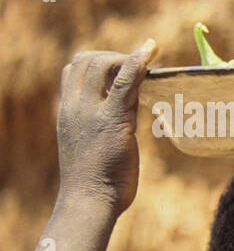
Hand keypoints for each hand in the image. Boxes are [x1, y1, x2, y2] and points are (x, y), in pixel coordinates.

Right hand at [55, 40, 155, 213]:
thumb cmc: (95, 182)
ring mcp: (90, 111)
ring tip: (148, 64)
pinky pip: (124, 81)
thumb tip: (124, 112)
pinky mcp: (112, 119)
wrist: (90, 201)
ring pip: (103, 65)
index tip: (120, 71)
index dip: (96, 63)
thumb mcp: (90, 146)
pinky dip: (137, 61)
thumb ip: (100, 124)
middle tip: (139, 71)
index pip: (73, 71)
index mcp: (66, 111)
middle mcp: (73, 106)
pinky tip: (151, 49)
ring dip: (127, 60)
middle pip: (87, 61)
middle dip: (113, 58)